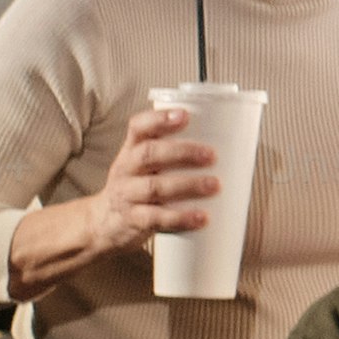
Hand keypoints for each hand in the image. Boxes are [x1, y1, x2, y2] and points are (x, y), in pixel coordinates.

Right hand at [91, 99, 221, 251]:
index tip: (184, 115)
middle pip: (149, 154)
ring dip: (187, 185)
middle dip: (182, 152)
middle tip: (211, 155)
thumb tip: (234, 149)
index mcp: (131, 150)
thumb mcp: (144, 166)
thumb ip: (175, 154)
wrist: (104, 223)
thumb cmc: (137, 188)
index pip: (138, 127)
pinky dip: (180, 218)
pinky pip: (156, 219)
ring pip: (154, 187)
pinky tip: (201, 217)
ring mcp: (128, 195)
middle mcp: (126, 169)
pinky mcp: (134, 220)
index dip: (159, 119)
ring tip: (214, 185)